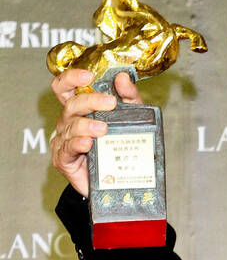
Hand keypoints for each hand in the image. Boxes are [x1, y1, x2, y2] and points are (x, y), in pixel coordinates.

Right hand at [49, 67, 142, 196]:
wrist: (114, 183)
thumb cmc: (117, 147)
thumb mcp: (129, 118)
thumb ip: (129, 98)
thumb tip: (123, 78)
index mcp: (79, 109)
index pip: (65, 87)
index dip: (71, 78)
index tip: (88, 76)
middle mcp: (68, 122)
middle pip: (71, 104)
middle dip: (90, 101)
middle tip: (110, 103)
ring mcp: (63, 141)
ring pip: (70, 127)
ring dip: (86, 125)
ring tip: (103, 129)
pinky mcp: (64, 160)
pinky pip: (67, 149)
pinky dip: (77, 144)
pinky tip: (87, 143)